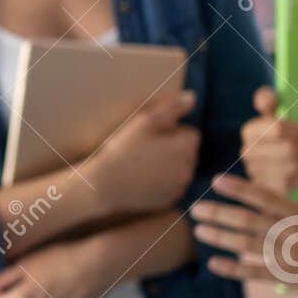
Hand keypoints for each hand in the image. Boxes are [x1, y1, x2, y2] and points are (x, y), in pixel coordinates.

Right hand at [77, 90, 199, 216]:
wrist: (104, 185)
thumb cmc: (123, 149)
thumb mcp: (145, 121)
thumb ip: (172, 108)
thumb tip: (192, 97)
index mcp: (185, 147)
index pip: (191, 133)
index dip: (172, 132)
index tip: (152, 136)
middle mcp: (189, 168)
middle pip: (188, 152)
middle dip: (174, 148)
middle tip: (146, 149)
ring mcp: (180, 187)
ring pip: (181, 169)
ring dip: (170, 164)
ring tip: (144, 164)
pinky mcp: (170, 200)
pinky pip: (173, 185)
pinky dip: (164, 181)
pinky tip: (144, 178)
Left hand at [190, 174, 297, 297]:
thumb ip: (284, 218)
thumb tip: (250, 211)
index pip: (265, 197)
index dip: (239, 188)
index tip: (215, 181)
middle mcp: (295, 232)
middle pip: (250, 219)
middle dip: (220, 213)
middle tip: (196, 209)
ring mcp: (292, 255)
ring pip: (247, 244)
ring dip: (220, 237)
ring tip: (199, 231)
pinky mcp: (289, 278)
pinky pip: (254, 272)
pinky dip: (232, 268)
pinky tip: (214, 263)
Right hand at [240, 87, 297, 194]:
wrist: (274, 169)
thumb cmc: (279, 138)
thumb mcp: (273, 116)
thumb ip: (269, 101)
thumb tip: (264, 97)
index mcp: (249, 131)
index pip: (279, 128)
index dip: (295, 129)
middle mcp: (247, 152)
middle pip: (289, 147)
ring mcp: (255, 172)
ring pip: (293, 164)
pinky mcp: (266, 190)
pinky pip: (294, 179)